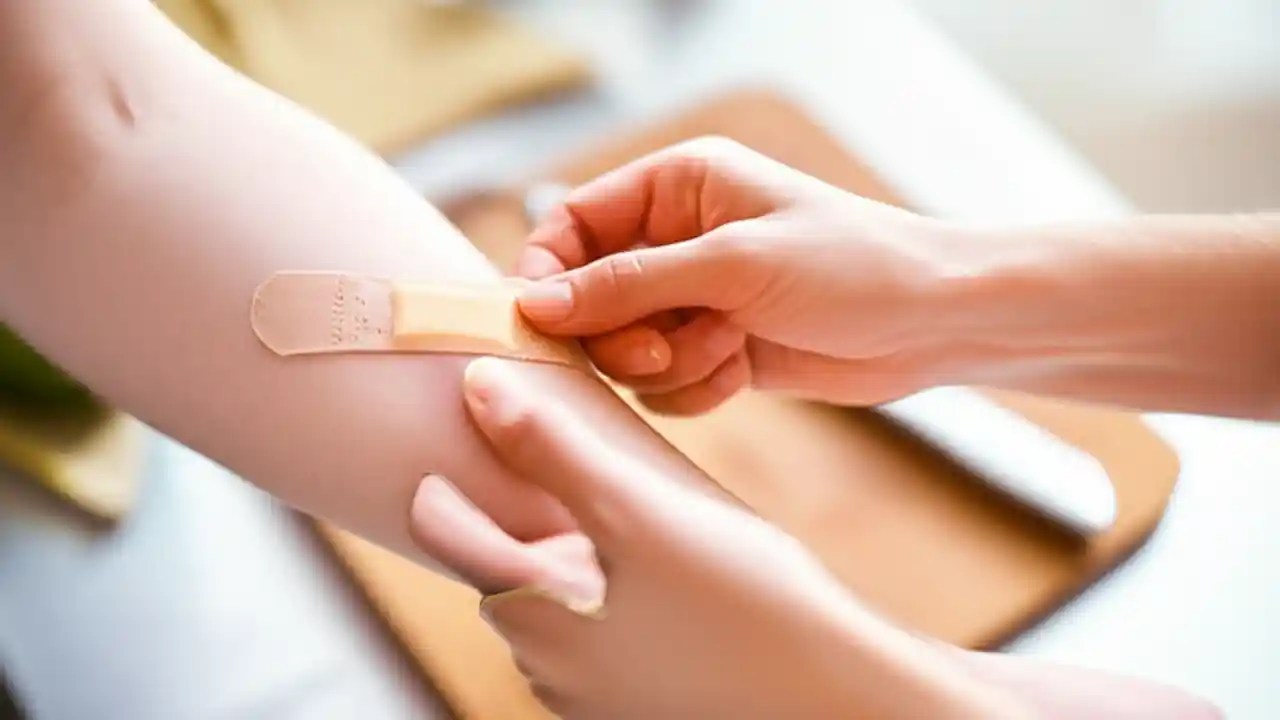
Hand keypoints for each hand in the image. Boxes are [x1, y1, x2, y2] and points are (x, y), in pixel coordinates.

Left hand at [410, 357, 1025, 719]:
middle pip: (503, 569)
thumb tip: (477, 384)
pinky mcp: (638, 704)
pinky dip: (611, 597)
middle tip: (554, 461)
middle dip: (519, 518)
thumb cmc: (740, 597)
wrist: (833, 691)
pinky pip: (600, 639)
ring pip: (554, 605)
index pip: (446, 534)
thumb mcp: (636, 506)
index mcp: (531, 613)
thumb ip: (550, 447)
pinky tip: (662, 572)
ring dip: (569, 558)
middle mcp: (547, 667)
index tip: (463, 433)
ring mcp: (593, 695)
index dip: (448, 477)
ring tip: (616, 511)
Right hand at [513, 137, 977, 413]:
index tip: (542, 322)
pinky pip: (666, 384)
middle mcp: (679, 240)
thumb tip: (535, 302)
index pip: (573, 223)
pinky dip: (696, 386)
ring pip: (626, 350)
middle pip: (589, 297)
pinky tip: (743, 370)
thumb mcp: (734, 264)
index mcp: (678, 187)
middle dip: (621, 333)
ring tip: (727, 347)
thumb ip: (629, 283)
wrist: (934, 323)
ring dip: (669, 363)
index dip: (548, 272)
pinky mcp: (719, 349)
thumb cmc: (851, 266)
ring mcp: (698, 299)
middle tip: (665, 345)